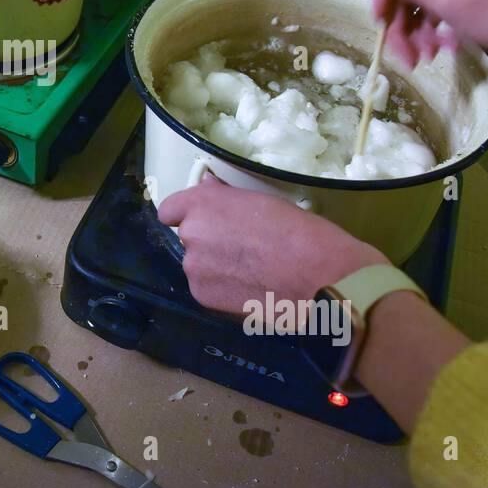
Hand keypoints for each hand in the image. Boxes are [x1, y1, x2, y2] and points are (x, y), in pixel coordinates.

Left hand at [157, 177, 382, 313]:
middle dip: (210, 243)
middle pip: (190, 239)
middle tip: (243, 249)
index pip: (169, 210)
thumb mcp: (259, 201)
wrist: (318, 274)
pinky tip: (252, 290)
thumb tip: (207, 190)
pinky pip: (208, 289)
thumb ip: (224, 200)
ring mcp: (194, 268)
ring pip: (199, 266)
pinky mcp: (204, 297)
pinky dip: (224, 290)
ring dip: (217, 268)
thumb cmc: (298, 230)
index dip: (184, 215)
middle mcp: (191, 234)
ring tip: (253, 273)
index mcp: (202, 204)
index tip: (203, 220)